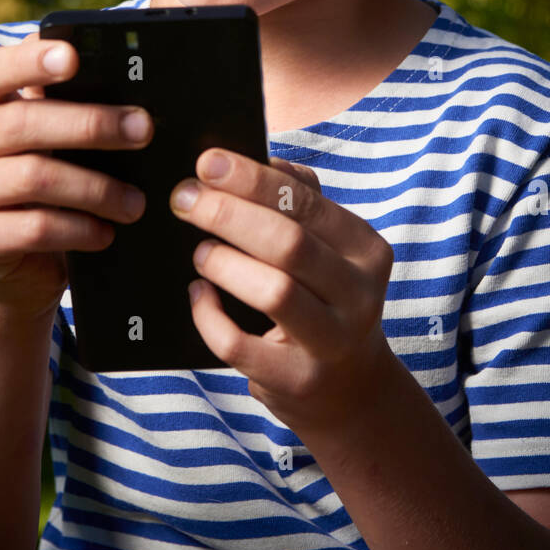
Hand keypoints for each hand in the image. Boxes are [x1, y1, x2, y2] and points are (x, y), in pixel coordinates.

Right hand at [0, 32, 150, 319]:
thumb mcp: (51, 142)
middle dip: (91, 124)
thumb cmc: (45, 186)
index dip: (30, 61)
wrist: (18, 267)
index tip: (73, 57)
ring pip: (34, 177)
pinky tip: (105, 232)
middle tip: (142, 130)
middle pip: (22, 123)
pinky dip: (79, 229)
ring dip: (96, 188)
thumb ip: (66, 107)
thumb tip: (123, 84)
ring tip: (134, 201)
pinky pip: (34, 228)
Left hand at [169, 148, 396, 434]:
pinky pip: (239, 345)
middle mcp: (359, 294)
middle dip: (228, 214)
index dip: (252, 179)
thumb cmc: (325, 299)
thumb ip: (300, 201)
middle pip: (289, 243)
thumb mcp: (330, 250)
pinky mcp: (297, 380)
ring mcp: (332, 342)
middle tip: (184, 199)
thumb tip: (258, 160)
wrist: (349, 389)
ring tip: (199, 251)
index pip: (306, 202)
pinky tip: (198, 295)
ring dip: (224, 263)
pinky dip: (209, 316)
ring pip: (274, 292)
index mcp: (365, 249)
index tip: (207, 162)